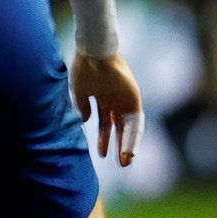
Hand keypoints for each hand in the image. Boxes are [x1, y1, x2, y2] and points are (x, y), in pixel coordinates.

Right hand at [72, 52, 142, 166]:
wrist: (94, 52)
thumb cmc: (84, 69)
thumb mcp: (80, 92)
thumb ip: (83, 106)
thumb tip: (84, 121)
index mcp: (102, 101)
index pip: (106, 125)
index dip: (104, 140)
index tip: (100, 155)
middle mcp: (115, 103)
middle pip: (118, 129)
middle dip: (118, 146)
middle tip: (120, 165)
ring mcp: (125, 100)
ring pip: (128, 127)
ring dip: (127, 144)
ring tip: (125, 161)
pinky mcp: (134, 97)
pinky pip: (136, 120)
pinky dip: (133, 134)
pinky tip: (129, 147)